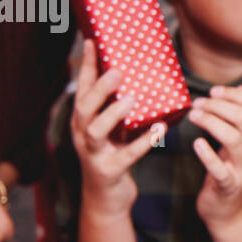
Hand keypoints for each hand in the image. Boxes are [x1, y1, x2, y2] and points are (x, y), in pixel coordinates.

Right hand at [70, 40, 161, 216]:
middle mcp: (82, 135)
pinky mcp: (109, 172)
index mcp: (83, 121)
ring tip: (132, 100)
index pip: (81, 89)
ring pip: (95, 131)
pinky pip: (126, 156)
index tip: (92, 41)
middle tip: (117, 71)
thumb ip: (118, 109)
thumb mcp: (112, 132)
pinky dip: (143, 142)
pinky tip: (160, 130)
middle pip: (84, 107)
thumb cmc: (112, 158)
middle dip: (99, 88)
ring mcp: (93, 155)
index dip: (86, 66)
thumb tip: (139, 79)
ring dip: (113, 113)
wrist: (105, 200)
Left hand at [188, 85, 241, 228]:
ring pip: (233, 137)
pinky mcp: (229, 185)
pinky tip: (197, 143)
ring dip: (210, 122)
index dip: (235, 94)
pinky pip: (219, 168)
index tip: (214, 92)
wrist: (231, 209)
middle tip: (198, 103)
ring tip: (193, 116)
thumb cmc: (233, 168)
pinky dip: (207, 154)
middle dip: (218, 105)